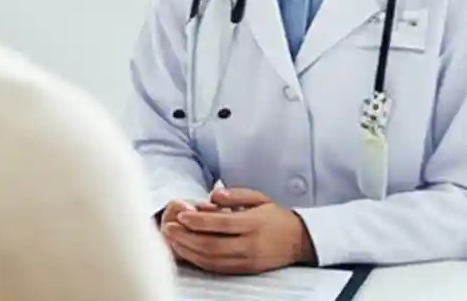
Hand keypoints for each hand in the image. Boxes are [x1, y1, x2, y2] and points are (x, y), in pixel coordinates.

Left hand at [163, 189, 317, 274]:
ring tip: (172, 240)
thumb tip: (212, 195)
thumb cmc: (275, 217)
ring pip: (212, 259)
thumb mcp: (259, 198)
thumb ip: (235, 194)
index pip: (222, 224)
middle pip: (212, 245)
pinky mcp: (244, 271)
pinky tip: (186, 252)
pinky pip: (217, 268)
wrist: (299, 241)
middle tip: (168, 229)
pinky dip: (198, 261)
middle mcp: (250, 244)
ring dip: (188, 251)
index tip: (181, 216)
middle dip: (186, 238)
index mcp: (254, 223)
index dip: (199, 221)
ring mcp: (247, 260)